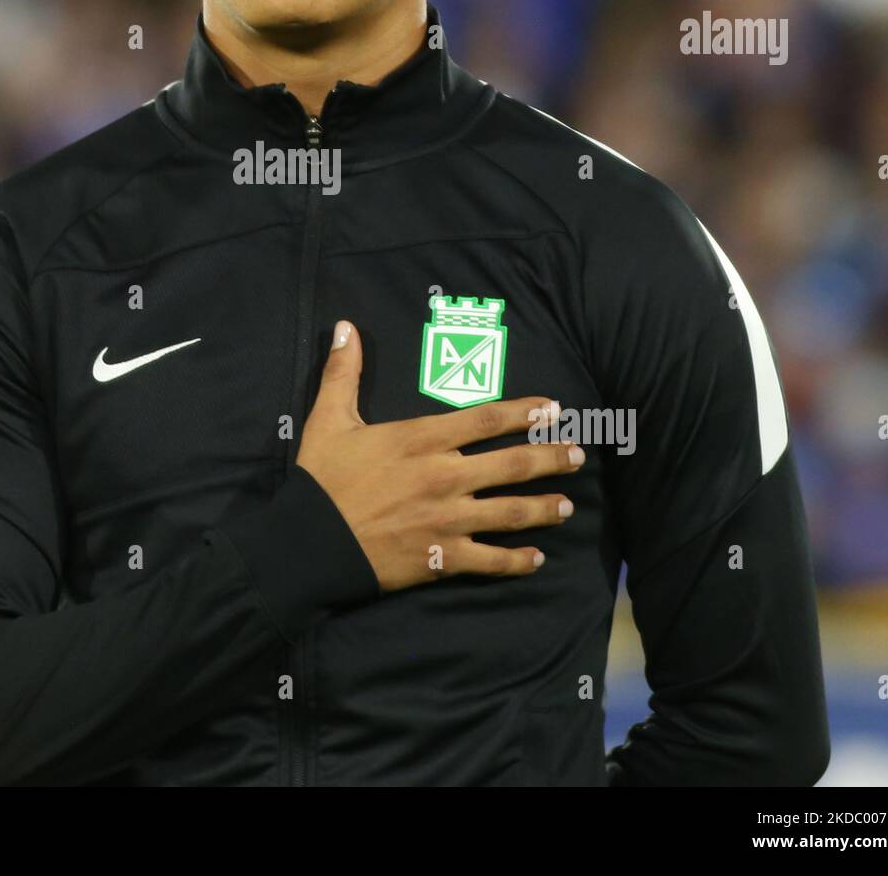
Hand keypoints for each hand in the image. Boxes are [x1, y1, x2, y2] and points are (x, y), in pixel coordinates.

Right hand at [296, 320, 583, 591]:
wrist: (310, 543)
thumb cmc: (321, 479)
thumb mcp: (328, 418)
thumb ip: (343, 372)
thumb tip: (345, 326)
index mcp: (422, 440)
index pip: (485, 420)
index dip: (523, 412)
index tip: (552, 408)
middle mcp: (444, 477)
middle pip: (512, 464)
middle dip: (549, 457)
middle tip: (577, 454)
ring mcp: (447, 520)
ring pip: (510, 512)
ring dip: (543, 508)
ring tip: (567, 506)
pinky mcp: (441, 558)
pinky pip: (490, 560)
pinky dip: (516, 561)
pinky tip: (536, 559)